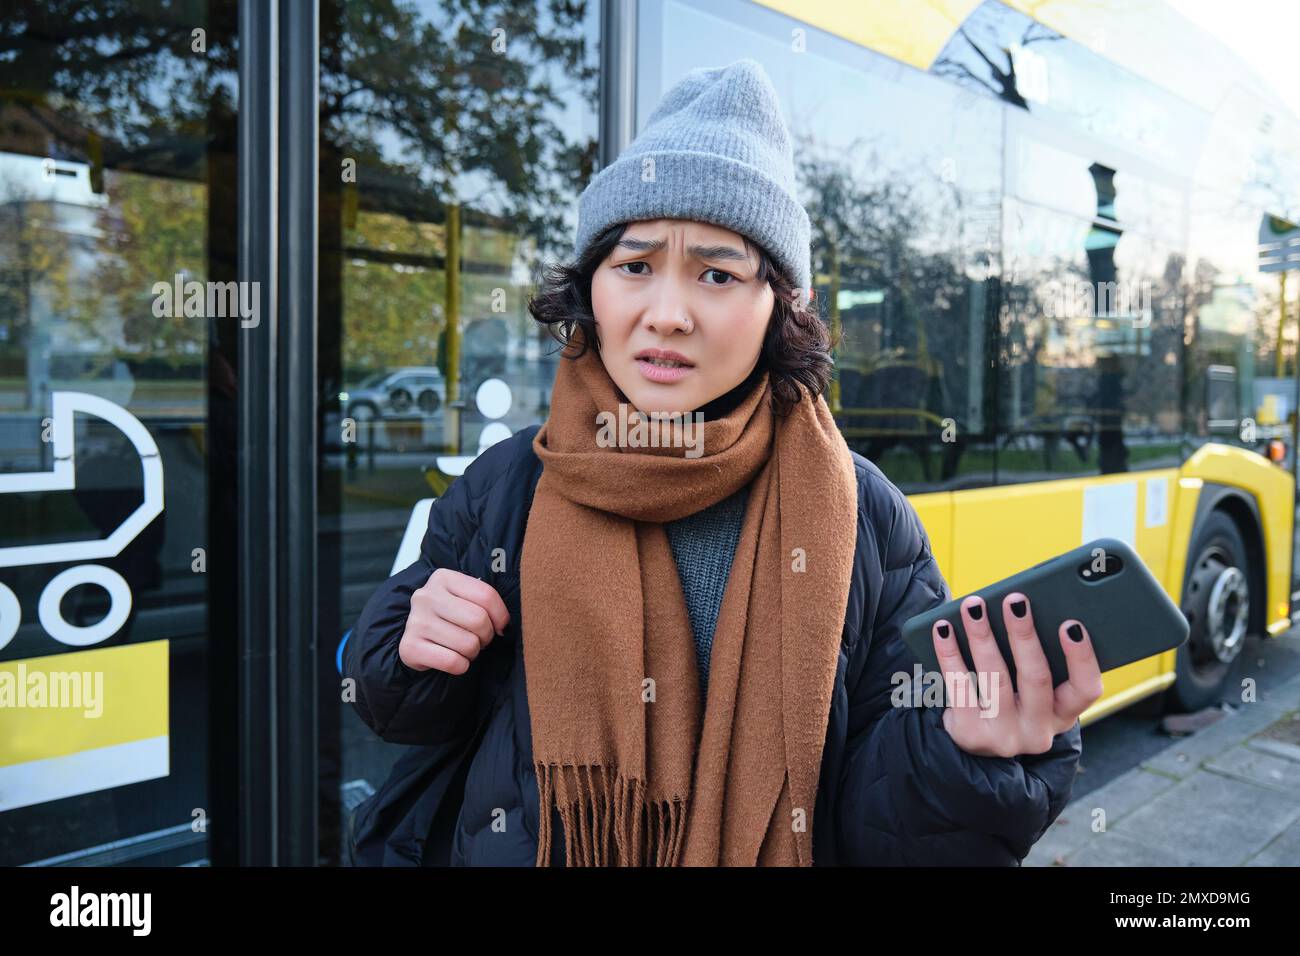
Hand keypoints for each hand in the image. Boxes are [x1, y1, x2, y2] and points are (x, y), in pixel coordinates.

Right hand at [398, 568, 509, 674]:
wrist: (415, 636)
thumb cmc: (449, 617)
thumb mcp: (464, 599)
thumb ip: (485, 602)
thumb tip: (504, 626)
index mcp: (443, 578)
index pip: (486, 595)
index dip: (500, 616)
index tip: (499, 626)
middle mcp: (426, 596)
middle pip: (478, 620)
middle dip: (486, 636)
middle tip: (479, 639)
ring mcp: (415, 622)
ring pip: (468, 644)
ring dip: (473, 652)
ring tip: (463, 648)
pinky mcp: (410, 647)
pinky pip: (453, 662)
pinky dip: (461, 665)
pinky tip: (453, 659)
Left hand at [931, 592, 1103, 757]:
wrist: (973, 736)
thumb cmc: (1010, 696)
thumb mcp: (1032, 689)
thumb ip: (1039, 659)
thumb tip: (1023, 609)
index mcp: (1063, 713)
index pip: (1086, 689)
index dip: (1081, 657)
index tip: (1070, 623)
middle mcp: (1038, 730)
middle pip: (1037, 678)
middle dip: (1024, 635)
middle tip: (1014, 601)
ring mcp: (1005, 736)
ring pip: (994, 678)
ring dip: (982, 636)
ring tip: (973, 606)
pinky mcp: (971, 734)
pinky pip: (959, 685)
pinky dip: (950, 653)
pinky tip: (944, 628)